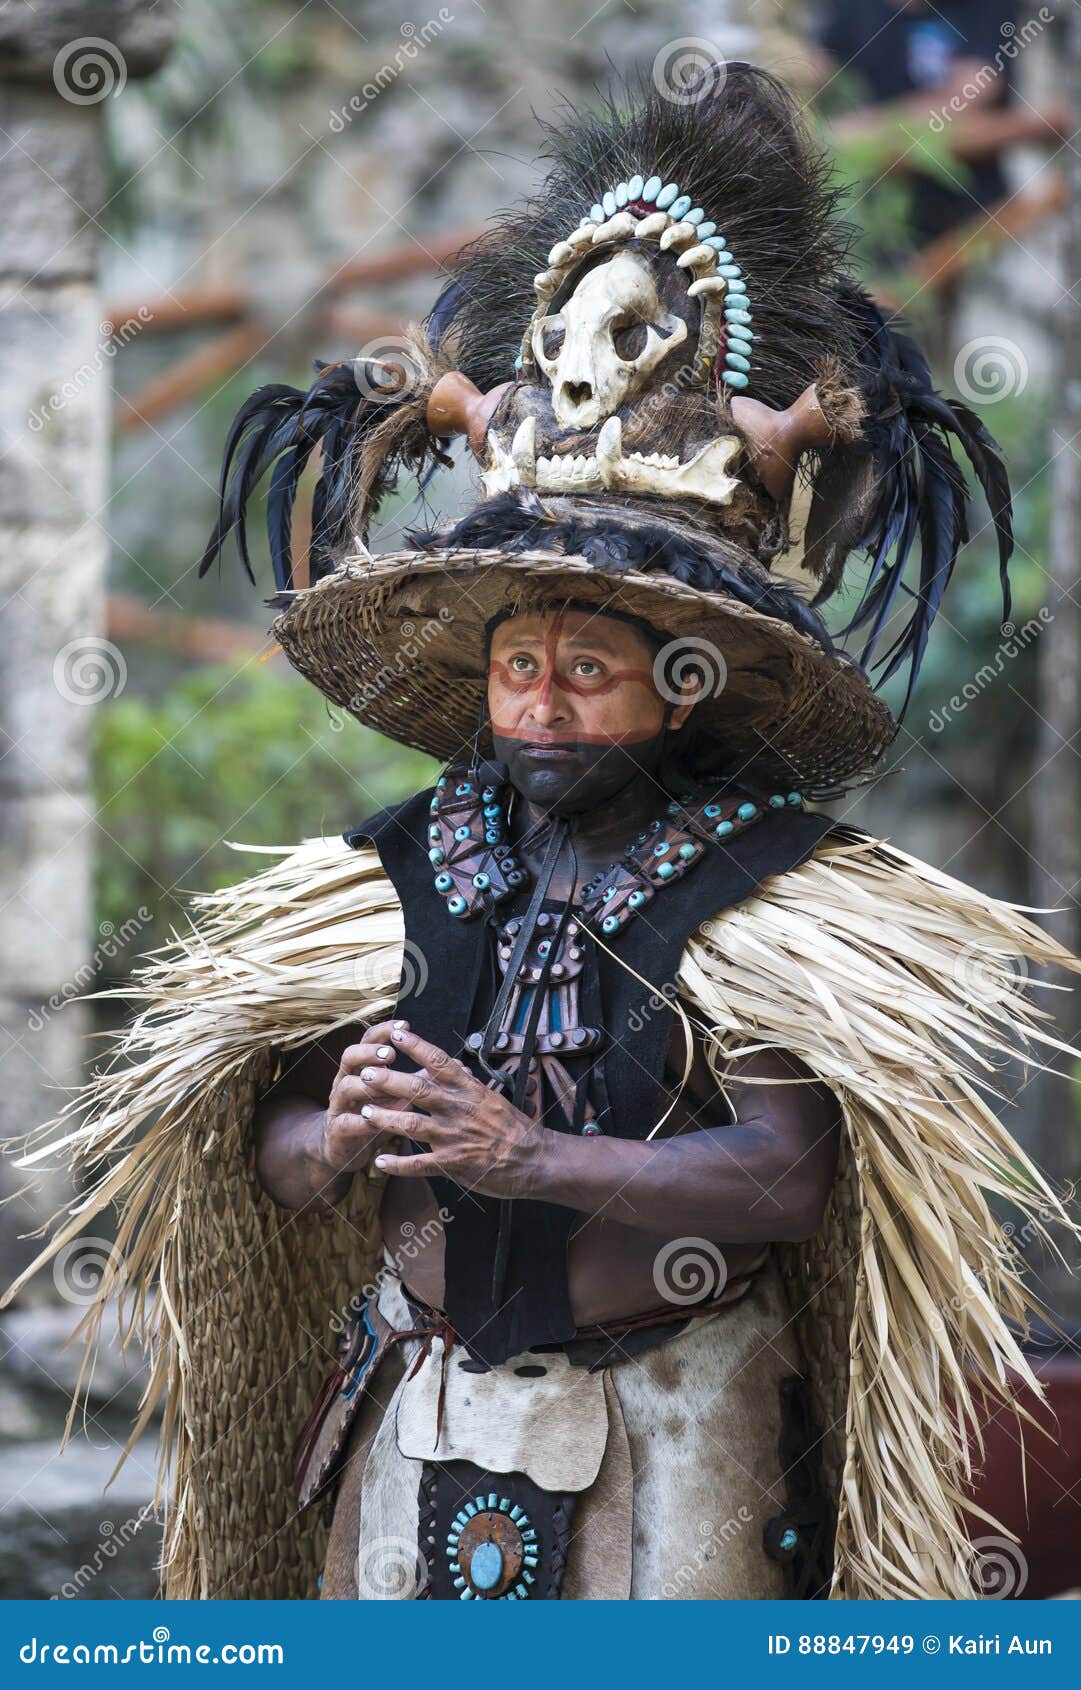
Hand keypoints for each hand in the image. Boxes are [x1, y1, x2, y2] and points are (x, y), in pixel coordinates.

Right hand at [322, 1019, 413, 1174]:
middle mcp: (347, 1080)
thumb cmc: (379, 1115)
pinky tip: (372, 1120)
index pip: (370, 1040)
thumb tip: (455, 1066)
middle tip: (390, 1055)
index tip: (405, 1024)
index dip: (384, 1031)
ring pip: (346, 1087)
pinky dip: (360, 1121)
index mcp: (363, 1068)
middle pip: (350, 1056)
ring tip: (382, 1088)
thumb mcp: (400, 1096)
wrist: (346, 1147)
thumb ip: (420, 1080)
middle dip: (369, 1053)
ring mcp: (339, 1104)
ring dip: (365, 1086)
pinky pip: (344, 1122)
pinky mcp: (337, 1129)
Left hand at [358, 1026, 547, 1199]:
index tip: (394, 1034)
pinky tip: (380, 1161)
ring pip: (412, 1125)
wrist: (535, 1160)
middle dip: (388, 1081)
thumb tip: (452, 1065)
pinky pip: (419, 1164)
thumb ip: (467, 1083)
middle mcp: (459, 1110)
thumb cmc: (515, 1128)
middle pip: (417, 1090)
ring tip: (364, 1113)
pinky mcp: (453, 1163)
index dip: (415, 1046)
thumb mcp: (492, 1097)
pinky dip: (397, 1163)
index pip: (439, 1061)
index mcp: (470, 1090)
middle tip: (365, 1073)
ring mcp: (454, 1137)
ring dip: (385, 1119)